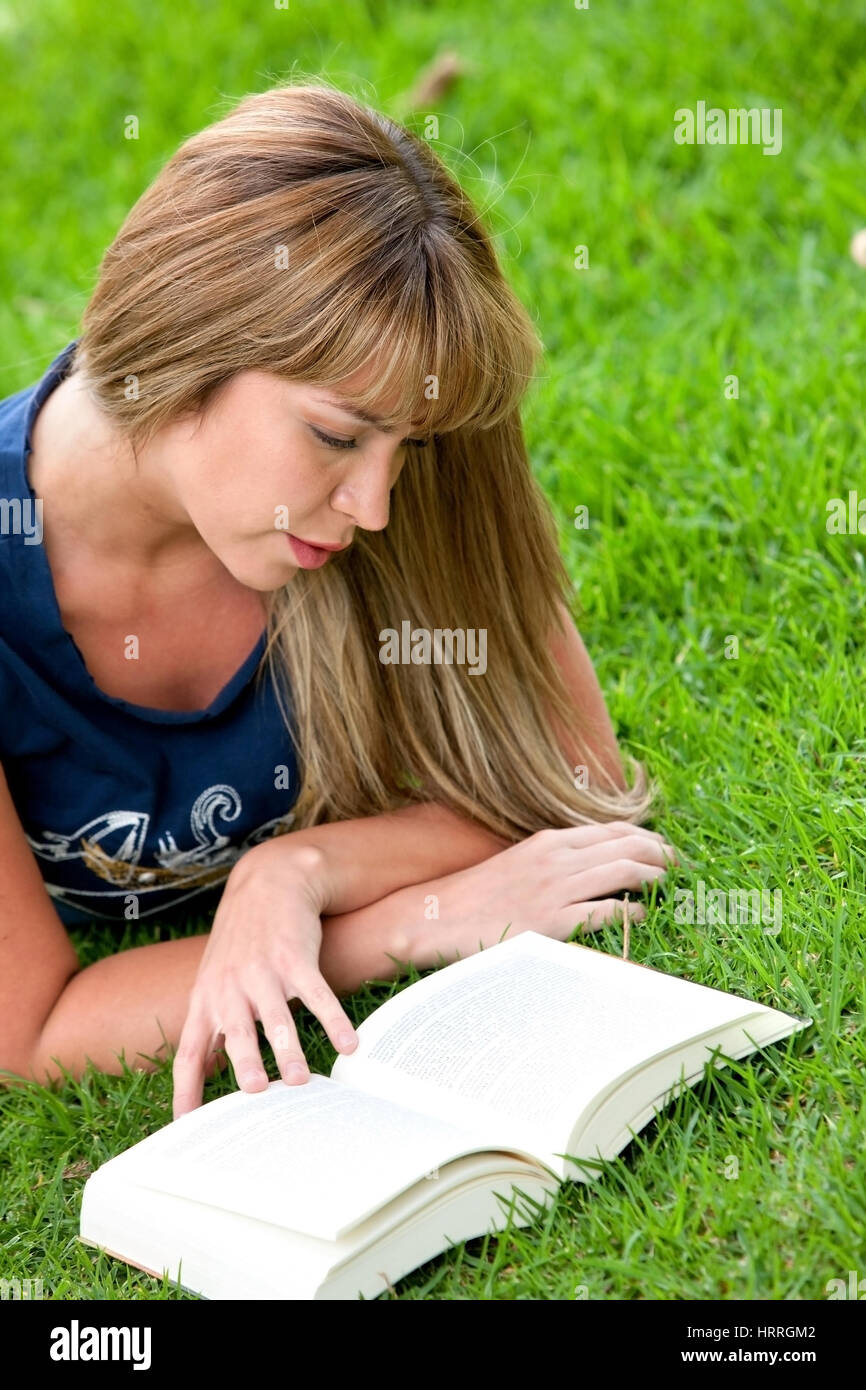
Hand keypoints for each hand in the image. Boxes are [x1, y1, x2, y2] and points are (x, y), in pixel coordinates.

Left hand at [171, 842, 358, 1119]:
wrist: (268, 885)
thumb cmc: (241, 944)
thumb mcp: (215, 981)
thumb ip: (212, 1024)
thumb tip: (203, 1075)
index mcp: (206, 1000)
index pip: (190, 1053)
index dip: (187, 1089)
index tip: (189, 1125)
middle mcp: (230, 987)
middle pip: (234, 1031)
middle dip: (244, 1062)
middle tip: (256, 1092)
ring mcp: (263, 971)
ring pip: (276, 1016)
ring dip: (288, 1049)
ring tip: (302, 1079)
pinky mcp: (294, 956)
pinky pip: (316, 993)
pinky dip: (333, 1019)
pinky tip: (348, 1044)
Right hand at [425, 820, 678, 957]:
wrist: (436, 918)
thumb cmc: (475, 896)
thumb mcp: (517, 864)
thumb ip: (550, 860)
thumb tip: (584, 864)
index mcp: (547, 842)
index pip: (609, 830)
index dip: (642, 836)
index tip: (661, 846)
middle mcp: (555, 859)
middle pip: (624, 845)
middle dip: (658, 851)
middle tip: (678, 863)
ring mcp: (554, 890)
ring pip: (621, 871)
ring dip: (653, 874)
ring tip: (670, 881)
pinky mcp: (551, 922)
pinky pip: (604, 911)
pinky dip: (630, 910)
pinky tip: (642, 914)